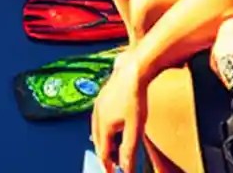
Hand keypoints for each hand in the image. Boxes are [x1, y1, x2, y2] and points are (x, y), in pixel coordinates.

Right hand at [91, 55, 147, 172]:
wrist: (132, 69)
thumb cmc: (135, 96)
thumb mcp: (135, 128)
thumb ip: (129, 150)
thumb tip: (126, 168)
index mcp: (103, 125)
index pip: (103, 152)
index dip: (108, 165)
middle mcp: (96, 116)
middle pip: (98, 142)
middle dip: (106, 154)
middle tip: (115, 162)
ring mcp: (98, 105)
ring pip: (97, 129)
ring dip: (105, 140)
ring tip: (114, 146)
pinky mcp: (101, 96)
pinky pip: (99, 118)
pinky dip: (104, 127)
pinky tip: (113, 125)